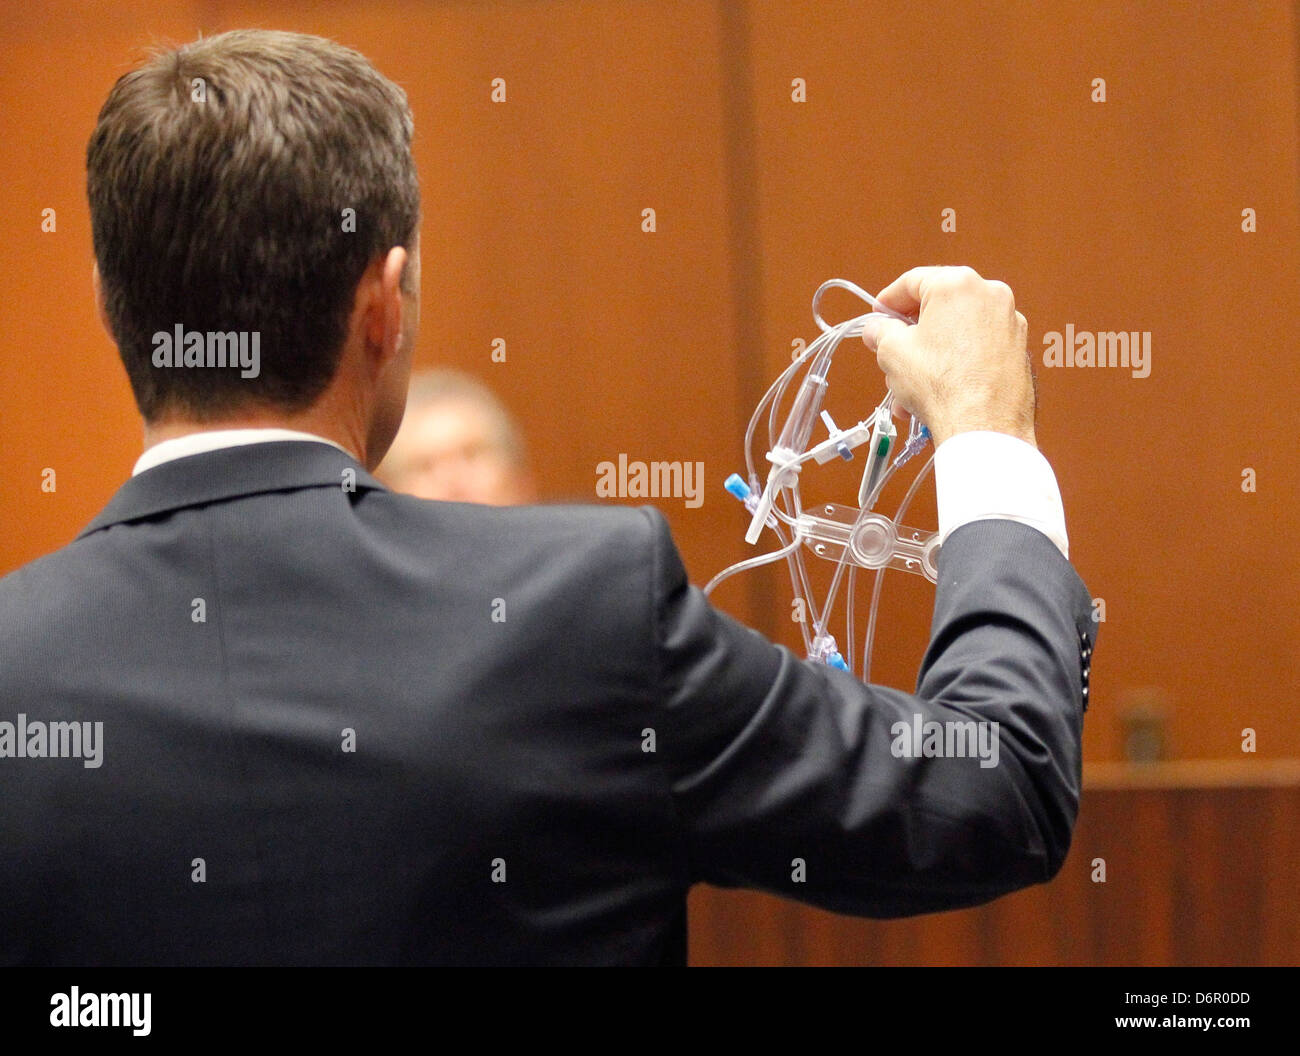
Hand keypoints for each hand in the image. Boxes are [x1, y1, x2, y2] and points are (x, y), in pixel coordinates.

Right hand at [858, 266, 1035, 448]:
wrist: (984, 425)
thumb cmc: (943, 385)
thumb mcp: (893, 352)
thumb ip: (881, 332)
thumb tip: (878, 329)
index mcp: (958, 284)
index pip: (913, 281)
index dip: (889, 299)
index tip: (878, 314)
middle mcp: (990, 295)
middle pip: (938, 308)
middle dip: (911, 334)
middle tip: (891, 350)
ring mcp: (1009, 322)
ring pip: (957, 332)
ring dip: (930, 355)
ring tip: (910, 387)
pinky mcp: (1018, 349)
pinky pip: (977, 349)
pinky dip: (956, 363)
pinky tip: (937, 391)